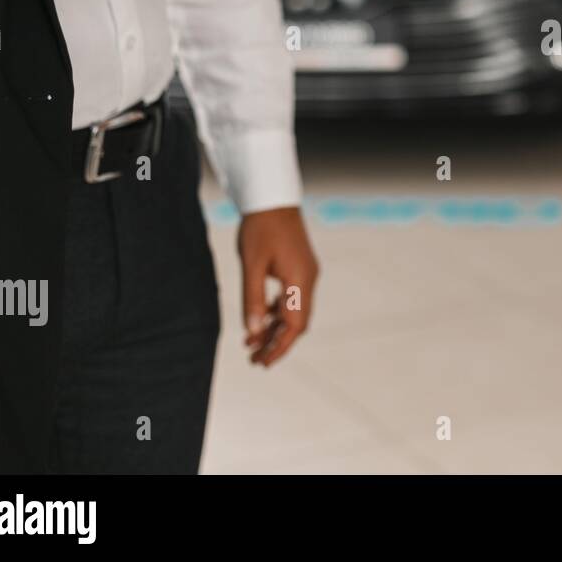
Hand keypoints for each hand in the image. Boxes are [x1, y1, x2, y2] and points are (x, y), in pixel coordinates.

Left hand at [238, 206, 318, 366]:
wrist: (273, 198)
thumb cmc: (260, 228)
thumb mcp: (251, 265)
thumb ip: (253, 300)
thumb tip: (252, 332)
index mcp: (300, 280)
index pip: (294, 325)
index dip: (279, 347)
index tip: (262, 363)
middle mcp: (309, 279)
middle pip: (298, 323)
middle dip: (277, 343)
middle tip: (254, 360)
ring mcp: (307, 273)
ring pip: (295, 312)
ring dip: (276, 329)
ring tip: (252, 343)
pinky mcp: (301, 267)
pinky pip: (293, 298)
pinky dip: (278, 312)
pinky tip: (262, 316)